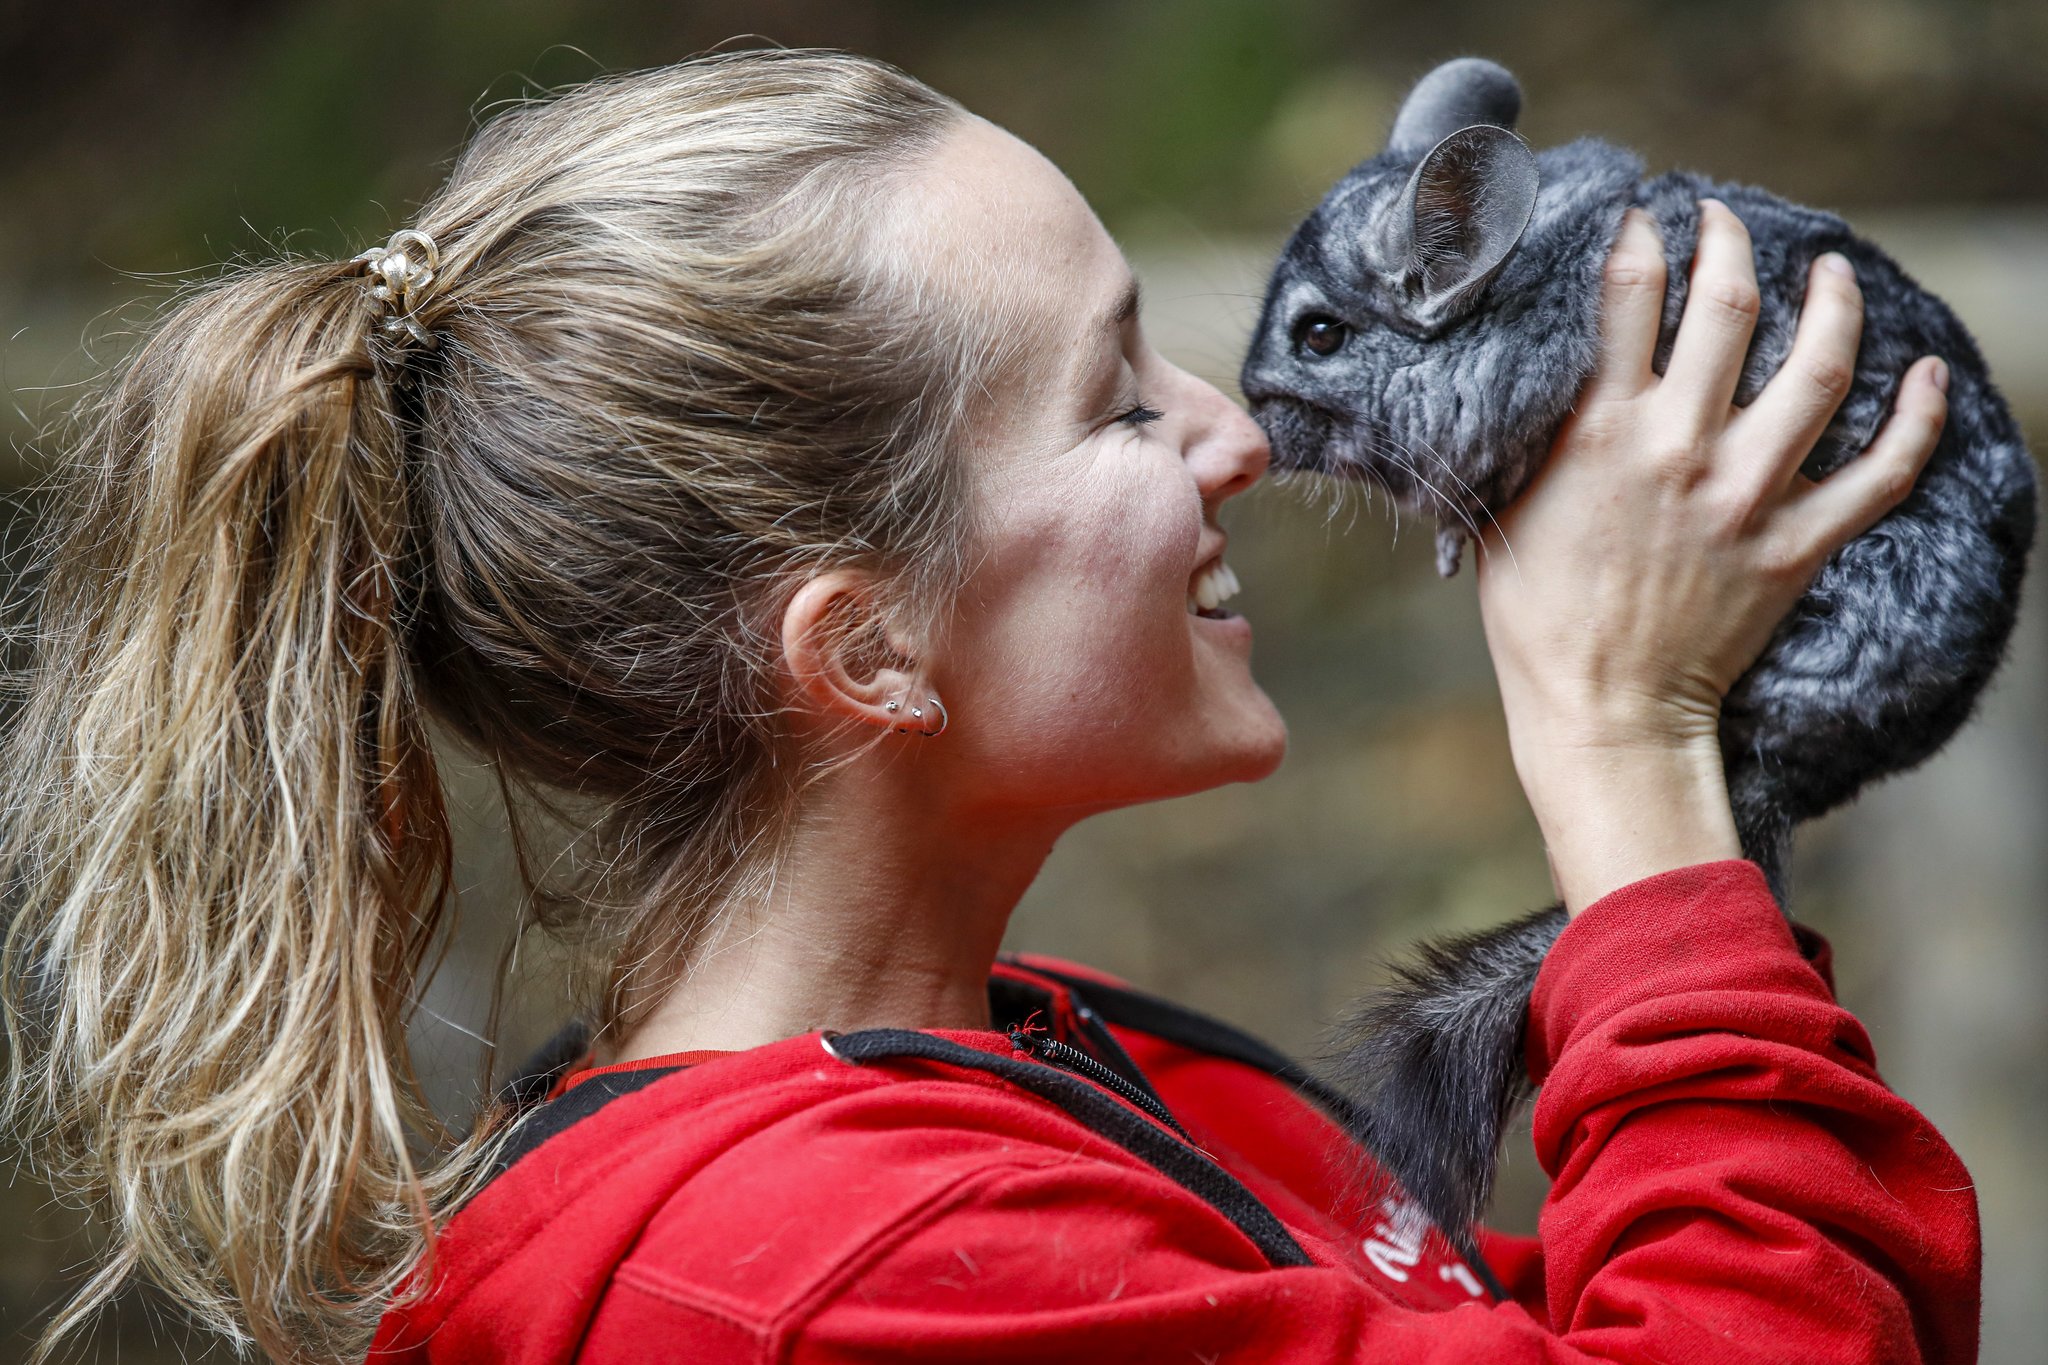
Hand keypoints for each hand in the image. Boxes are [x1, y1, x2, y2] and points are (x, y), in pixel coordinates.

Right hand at [1475, 199, 1948, 911]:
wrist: (1602, 711)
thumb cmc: (1535, 618)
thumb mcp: (1501, 511)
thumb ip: (1527, 435)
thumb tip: (1531, 370)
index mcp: (1599, 434)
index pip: (1630, 294)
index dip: (1643, 236)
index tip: (1646, 216)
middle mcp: (1680, 449)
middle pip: (1730, 306)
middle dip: (1731, 241)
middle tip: (1727, 220)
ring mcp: (1746, 496)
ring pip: (1819, 370)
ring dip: (1834, 304)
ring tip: (1831, 271)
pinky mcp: (1795, 544)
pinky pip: (1881, 472)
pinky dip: (1916, 420)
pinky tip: (1928, 373)